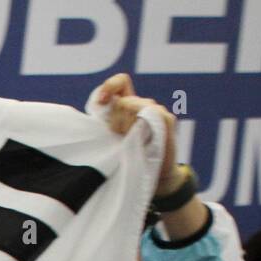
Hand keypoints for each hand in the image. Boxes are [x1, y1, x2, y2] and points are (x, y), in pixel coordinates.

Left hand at [94, 73, 179, 195]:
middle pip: (124, 101)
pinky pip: (154, 113)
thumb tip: (94, 113)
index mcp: (128, 107)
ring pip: (137, 106)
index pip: (121, 82)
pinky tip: (145, 139)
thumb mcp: (110, 142)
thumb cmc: (128, 161)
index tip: (102, 102)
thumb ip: (103, 125)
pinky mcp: (167, 120)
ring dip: (128, 126)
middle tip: (120, 139)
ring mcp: (156, 111)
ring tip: (132, 142)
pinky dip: (145, 126)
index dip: (110, 86)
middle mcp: (143, 105)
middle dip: (116, 121)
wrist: (154, 178)